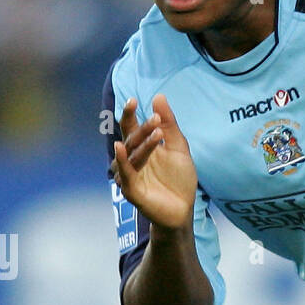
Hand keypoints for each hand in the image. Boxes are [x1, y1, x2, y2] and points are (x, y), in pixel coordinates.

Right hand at [111, 94, 197, 229]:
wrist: (184, 208)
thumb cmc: (179, 179)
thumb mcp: (178, 147)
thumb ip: (169, 124)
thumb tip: (159, 96)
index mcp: (140, 147)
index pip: (130, 127)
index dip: (129, 113)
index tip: (134, 99)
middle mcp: (131, 159)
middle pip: (131, 139)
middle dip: (142, 128)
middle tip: (156, 119)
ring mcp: (129, 175)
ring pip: (131, 155)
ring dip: (142, 143)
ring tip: (157, 132)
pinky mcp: (132, 191)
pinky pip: (125, 174)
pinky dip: (123, 162)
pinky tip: (120, 149)